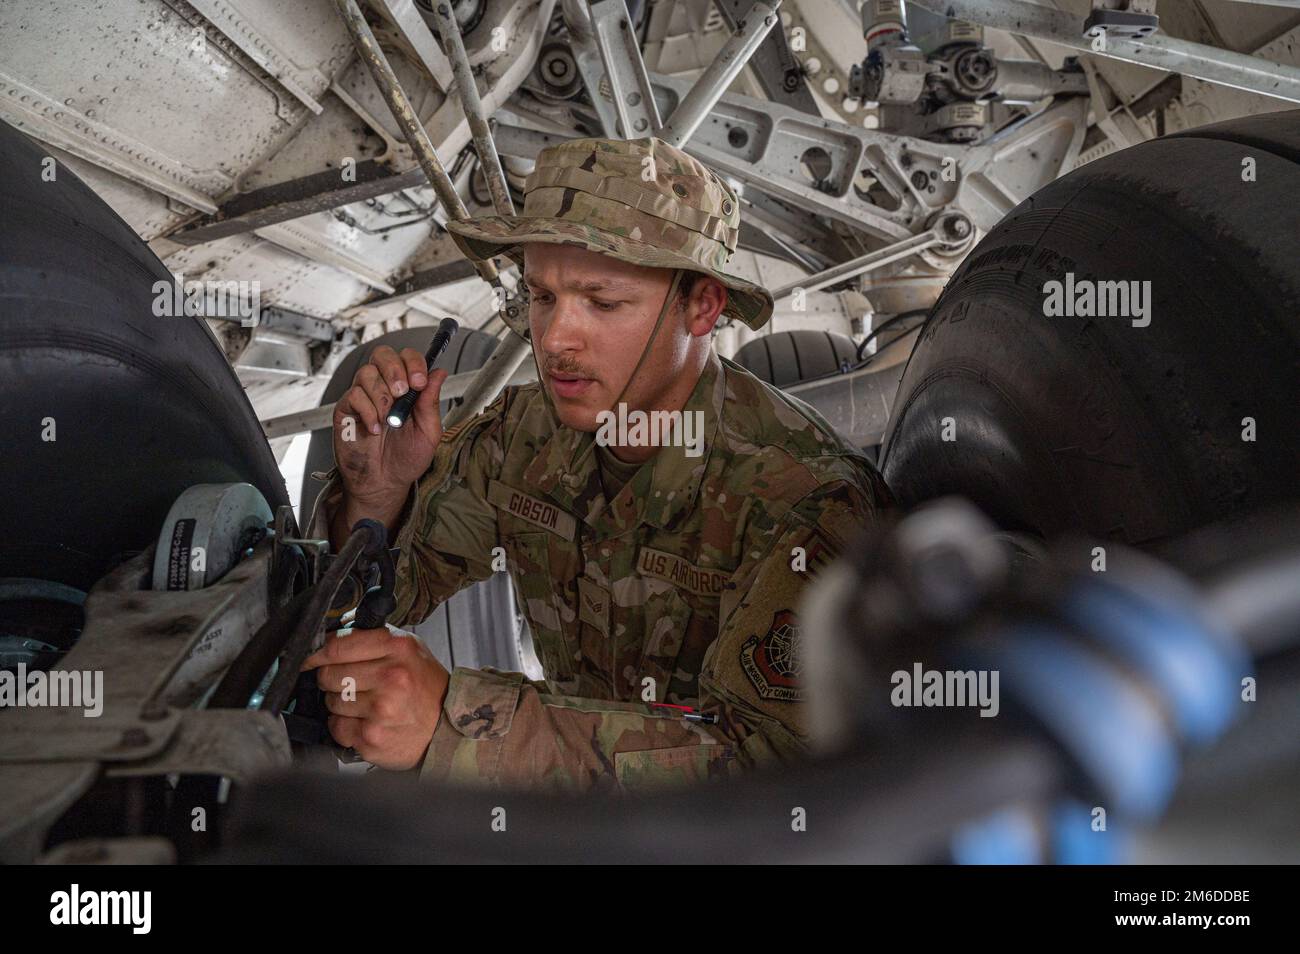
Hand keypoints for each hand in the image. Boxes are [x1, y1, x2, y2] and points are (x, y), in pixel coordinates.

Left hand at [302, 624, 450, 769]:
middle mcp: (391, 677)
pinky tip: (364, 722)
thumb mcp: (410, 648)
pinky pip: (336, 727)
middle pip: (329, 674)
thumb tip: (334, 631)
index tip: (312, 658)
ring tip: (364, 704)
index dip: (318, 653)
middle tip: (347, 683)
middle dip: (331, 679)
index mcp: (398, 648)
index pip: (337, 645)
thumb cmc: (426, 687)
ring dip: (340, 703)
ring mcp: (381, 709)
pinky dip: (344, 726)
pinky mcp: (371, 737)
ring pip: (331, 701)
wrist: (446, 727)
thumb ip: (373, 636)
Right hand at [333, 345, 449, 504]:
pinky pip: (354, 395)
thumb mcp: (428, 431)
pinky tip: (376, 429)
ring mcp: (364, 396)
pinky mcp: (347, 409)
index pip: (407, 357)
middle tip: (402, 392)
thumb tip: (439, 373)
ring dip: (382, 395)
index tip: (419, 382)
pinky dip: (368, 412)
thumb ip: (431, 402)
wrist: (385, 483)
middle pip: (382, 354)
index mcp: (407, 389)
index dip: (413, 363)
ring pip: (367, 373)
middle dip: (395, 370)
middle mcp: (384, 387)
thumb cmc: (407, 458)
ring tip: (389, 419)